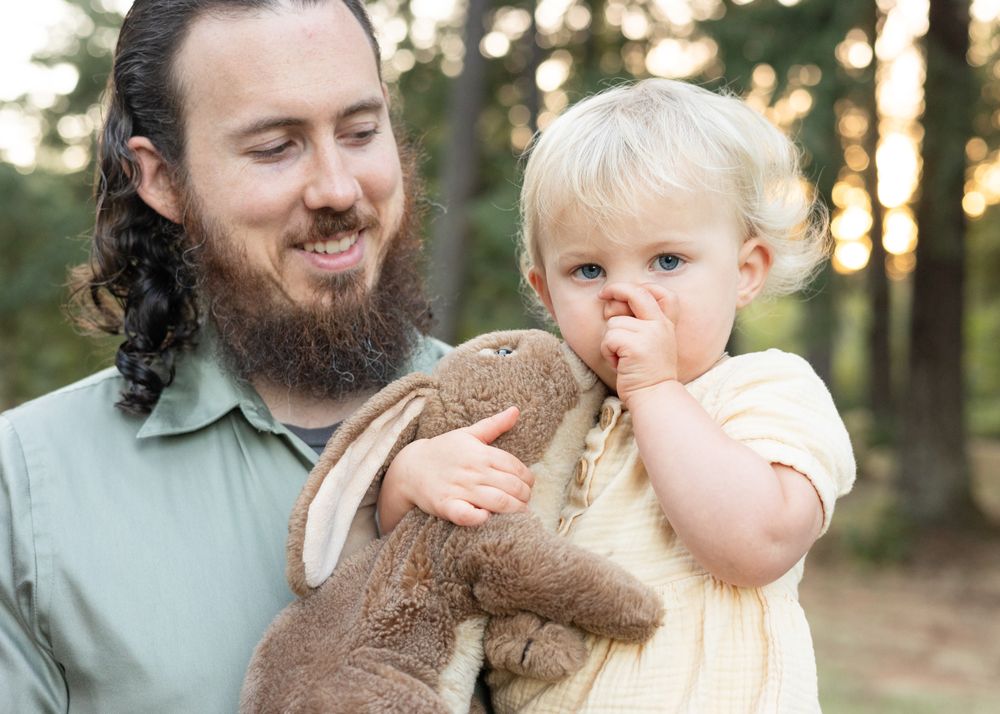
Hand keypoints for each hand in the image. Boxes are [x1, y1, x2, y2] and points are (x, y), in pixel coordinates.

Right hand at [380, 406, 534, 529]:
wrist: (410, 467)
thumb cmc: (443, 450)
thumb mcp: (468, 434)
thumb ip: (494, 425)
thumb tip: (516, 410)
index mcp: (481, 453)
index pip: (515, 466)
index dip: (528, 477)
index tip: (529, 484)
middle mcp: (473, 471)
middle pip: (512, 486)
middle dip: (525, 495)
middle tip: (526, 500)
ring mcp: (460, 489)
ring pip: (498, 502)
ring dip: (514, 509)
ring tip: (519, 512)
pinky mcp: (447, 506)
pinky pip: (467, 515)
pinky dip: (481, 518)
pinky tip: (488, 517)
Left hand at [598, 282, 679, 406]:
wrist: (654, 397)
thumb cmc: (646, 373)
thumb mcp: (651, 344)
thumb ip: (640, 324)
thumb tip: (612, 306)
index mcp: (666, 324)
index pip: (662, 293)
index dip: (642, 287)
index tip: (624, 292)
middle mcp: (660, 325)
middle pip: (636, 293)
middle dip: (615, 289)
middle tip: (603, 295)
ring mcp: (649, 334)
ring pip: (614, 322)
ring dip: (610, 340)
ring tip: (622, 357)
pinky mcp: (636, 346)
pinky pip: (609, 338)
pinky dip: (607, 352)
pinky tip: (619, 364)